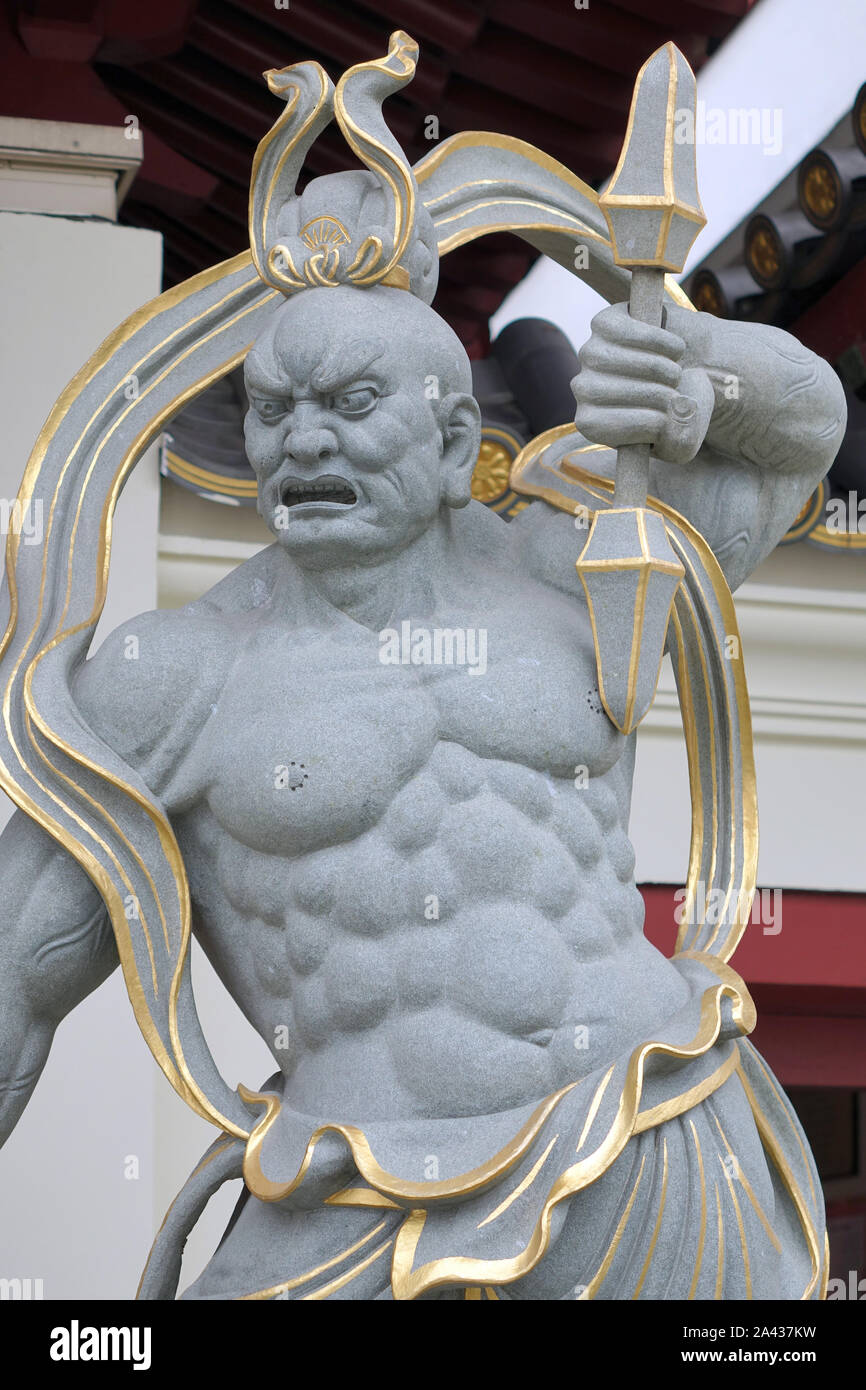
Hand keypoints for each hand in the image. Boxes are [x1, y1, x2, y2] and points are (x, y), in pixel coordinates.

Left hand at [571, 302, 713, 465]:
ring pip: (620, 361)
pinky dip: (661, 342)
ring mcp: (590, 353)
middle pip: (607, 392)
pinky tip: (676, 351)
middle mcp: (583, 389)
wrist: (688, 367)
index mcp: (591, 424)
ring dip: (661, 369)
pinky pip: (629, 332)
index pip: (608, 426)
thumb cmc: (679, 407)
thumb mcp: (684, 436)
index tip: (671, 420)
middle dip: (656, 395)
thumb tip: (671, 418)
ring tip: (676, 374)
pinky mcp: (605, 323)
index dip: (649, 423)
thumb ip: (679, 439)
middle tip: (677, 395)